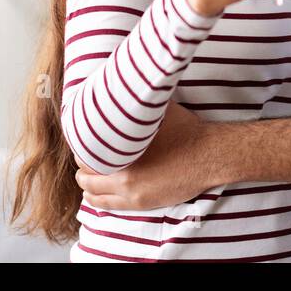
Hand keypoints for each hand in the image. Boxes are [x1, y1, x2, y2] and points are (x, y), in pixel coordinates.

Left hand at [74, 102, 217, 210]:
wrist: (209, 155)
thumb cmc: (185, 130)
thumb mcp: (160, 110)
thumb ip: (138, 103)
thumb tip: (124, 84)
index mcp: (125, 152)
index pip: (87, 155)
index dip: (82, 147)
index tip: (84, 141)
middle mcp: (124, 177)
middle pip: (86, 176)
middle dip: (83, 167)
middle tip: (85, 157)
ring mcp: (132, 194)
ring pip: (94, 194)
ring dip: (88, 184)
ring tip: (89, 174)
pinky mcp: (142, 203)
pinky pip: (108, 206)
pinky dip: (97, 198)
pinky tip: (95, 191)